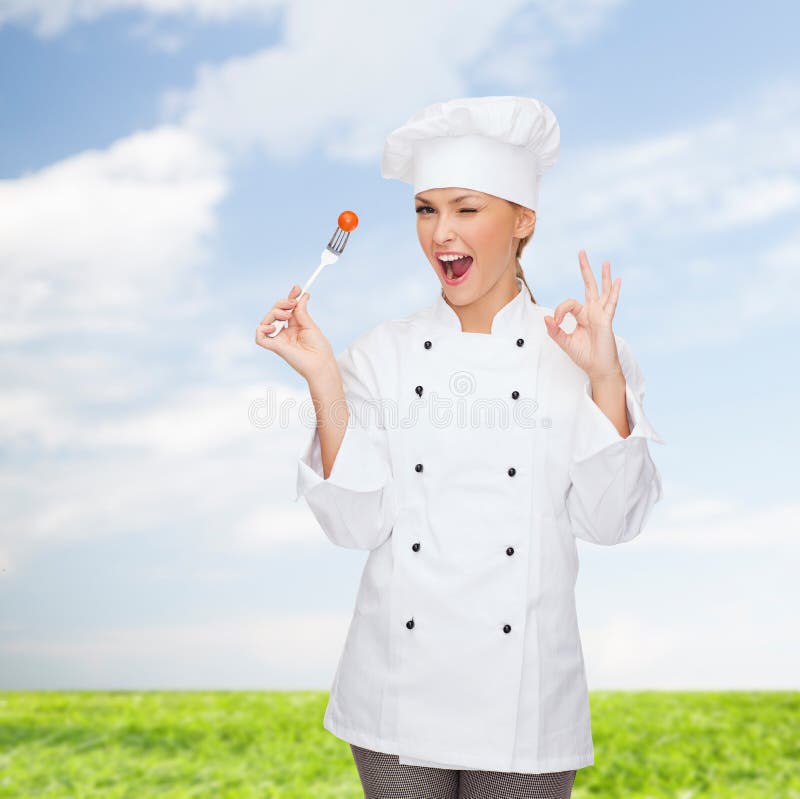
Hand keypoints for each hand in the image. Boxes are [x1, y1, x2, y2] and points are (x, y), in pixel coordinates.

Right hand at [255, 284, 336, 381]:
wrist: (321, 363)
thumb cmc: (319, 348)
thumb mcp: (310, 325)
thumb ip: (302, 311)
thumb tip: (303, 295)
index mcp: (294, 326)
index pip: (287, 308)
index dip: (289, 297)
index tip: (297, 288)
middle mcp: (284, 332)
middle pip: (274, 311)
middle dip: (281, 303)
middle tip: (292, 303)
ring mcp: (279, 339)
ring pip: (266, 321)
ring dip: (274, 312)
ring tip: (286, 315)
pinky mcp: (275, 347)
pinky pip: (260, 337)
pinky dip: (262, 329)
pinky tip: (274, 327)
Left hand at [544, 250, 623, 382]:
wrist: (598, 368)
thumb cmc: (584, 355)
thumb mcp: (565, 343)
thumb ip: (555, 331)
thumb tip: (546, 317)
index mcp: (581, 316)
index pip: (568, 304)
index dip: (559, 310)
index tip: (554, 321)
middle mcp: (592, 312)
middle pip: (588, 286)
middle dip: (585, 269)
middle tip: (581, 252)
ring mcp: (601, 315)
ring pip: (602, 291)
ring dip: (603, 276)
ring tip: (605, 262)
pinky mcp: (606, 321)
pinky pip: (611, 304)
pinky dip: (614, 292)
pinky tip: (617, 280)